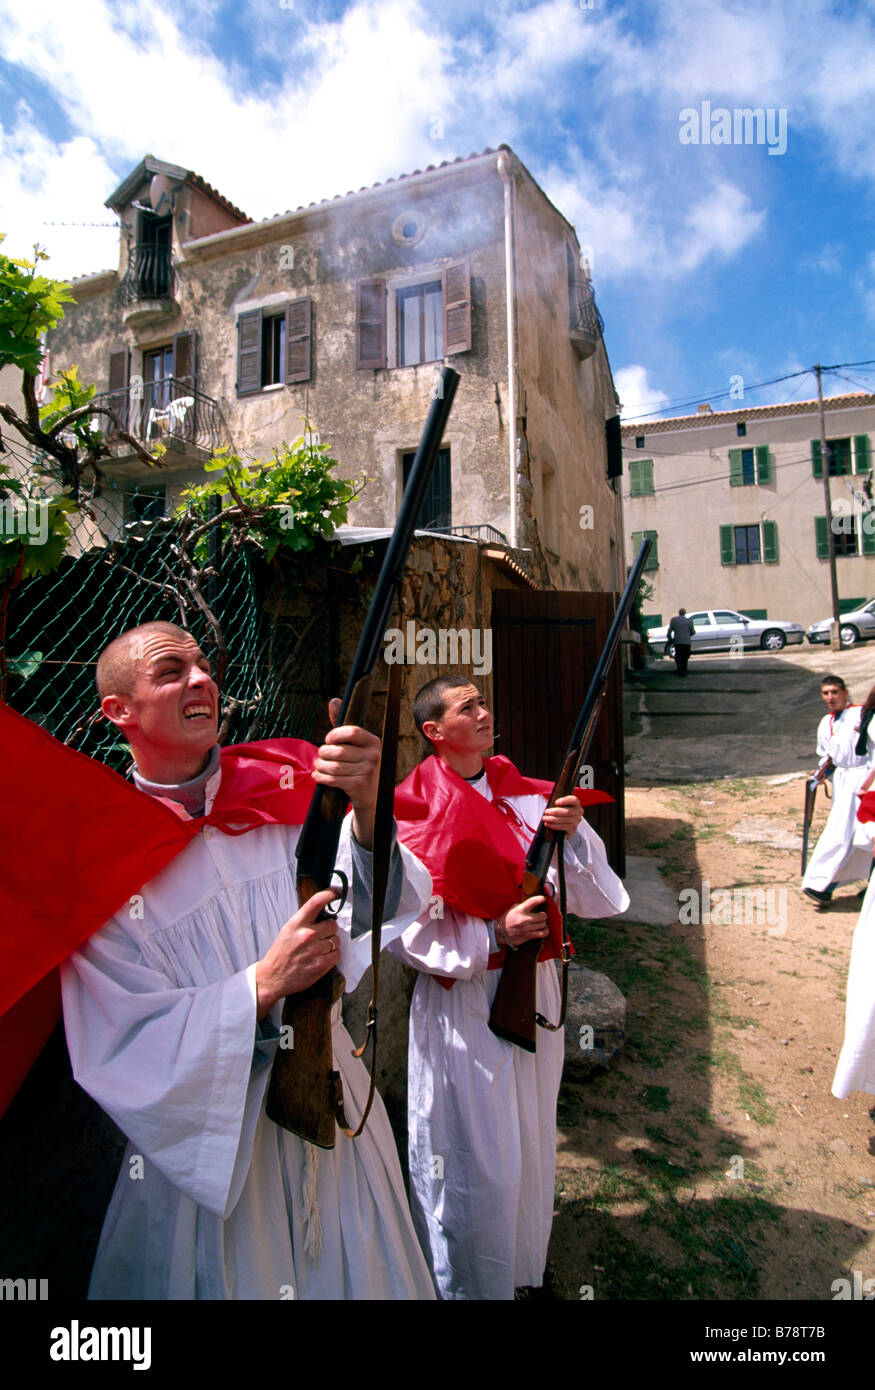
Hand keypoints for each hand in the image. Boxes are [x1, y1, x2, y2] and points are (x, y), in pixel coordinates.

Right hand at [255, 889, 340, 1017]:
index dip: (330, 893)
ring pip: (336, 940)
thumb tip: (324, 912)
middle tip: (320, 937)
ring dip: (331, 944)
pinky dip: (332, 956)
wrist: (272, 977)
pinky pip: (337, 954)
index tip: (337, 891)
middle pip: (332, 924)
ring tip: (318, 950)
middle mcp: (306, 935)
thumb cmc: (280, 954)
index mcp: (296, 924)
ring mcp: (314, 950)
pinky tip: (322, 958)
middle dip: (329, 930)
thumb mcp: (287, 931)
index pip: (316, 902)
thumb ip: (304, 921)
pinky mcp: (320, 965)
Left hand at [314, 698, 379, 847]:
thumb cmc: (359, 765)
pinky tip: (319, 776)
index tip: (329, 740)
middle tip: (321, 756)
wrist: (370, 796)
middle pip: (338, 751)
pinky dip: (321, 777)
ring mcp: (367, 771)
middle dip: (324, 753)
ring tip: (319, 766)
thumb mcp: (356, 746)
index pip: (352, 732)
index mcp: (374, 742)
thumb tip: (334, 701)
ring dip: (320, 766)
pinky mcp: (358, 785)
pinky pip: (332, 779)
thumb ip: (343, 726)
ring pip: (333, 766)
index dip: (335, 735)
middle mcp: (374, 756)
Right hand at [497, 895, 548, 947]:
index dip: (541, 899)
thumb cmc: (508, 919)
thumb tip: (535, 903)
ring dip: (543, 923)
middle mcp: (524, 919)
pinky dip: (545, 931)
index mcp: (520, 910)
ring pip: (543, 924)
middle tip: (541, 914)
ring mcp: (526, 928)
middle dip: (544, 915)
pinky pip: (542, 934)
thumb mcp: (513, 908)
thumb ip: (523, 905)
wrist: (501, 932)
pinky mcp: (528, 936)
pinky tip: (543, 929)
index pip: (533, 901)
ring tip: (541, 922)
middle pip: (543, 916)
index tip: (544, 899)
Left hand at [543, 794, 582, 835]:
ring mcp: (577, 820)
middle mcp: (578, 811)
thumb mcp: (560, 806)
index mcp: (576, 803)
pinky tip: (548, 824)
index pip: (573, 800)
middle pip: (567, 811)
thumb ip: (557, 804)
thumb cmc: (561, 812)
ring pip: (565, 819)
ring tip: (545, 818)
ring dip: (553, 819)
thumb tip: (549, 807)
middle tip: (546, 812)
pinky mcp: (573, 828)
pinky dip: (555, 825)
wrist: (565, 825)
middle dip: (555, 812)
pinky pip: (564, 826)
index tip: (556, 802)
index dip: (565, 801)